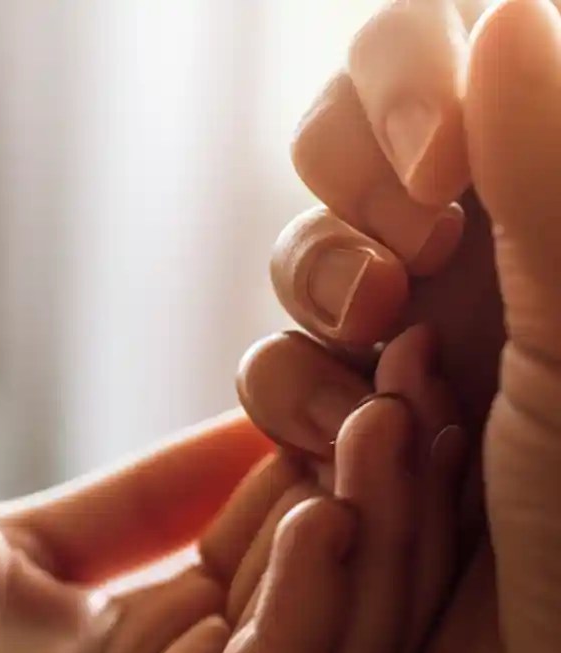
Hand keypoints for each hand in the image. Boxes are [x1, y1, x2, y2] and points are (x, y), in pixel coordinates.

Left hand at [0, 366, 461, 652]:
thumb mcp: (17, 555)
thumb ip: (136, 506)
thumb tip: (247, 424)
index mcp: (163, 648)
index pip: (284, 552)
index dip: (336, 462)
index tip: (372, 367)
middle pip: (329, 603)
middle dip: (381, 493)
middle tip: (410, 378)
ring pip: (318, 652)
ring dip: (363, 539)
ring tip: (384, 425)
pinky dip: (298, 611)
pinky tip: (318, 516)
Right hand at [249, 0, 560, 652]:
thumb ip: (548, 164)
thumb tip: (510, 12)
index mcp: (544, 216)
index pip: (438, 58)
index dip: (401, 82)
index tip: (436, 161)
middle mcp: (482, 260)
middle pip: (341, 151)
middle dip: (343, 207)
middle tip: (401, 270)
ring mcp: (407, 344)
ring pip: (294, 272)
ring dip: (320, 327)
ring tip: (390, 391)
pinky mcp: (345, 427)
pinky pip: (268, 377)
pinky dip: (295, 412)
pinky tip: (359, 458)